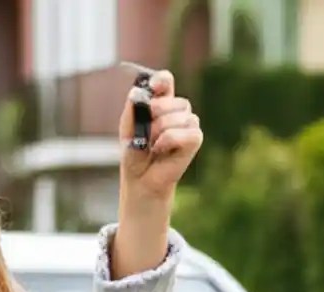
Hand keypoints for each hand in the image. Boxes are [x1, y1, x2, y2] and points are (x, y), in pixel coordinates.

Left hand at [118, 69, 202, 203]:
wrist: (140, 179)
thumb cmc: (135, 153)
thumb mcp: (128, 129)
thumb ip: (132, 109)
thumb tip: (137, 92)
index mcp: (160, 103)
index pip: (166, 81)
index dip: (161, 80)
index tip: (153, 86)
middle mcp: (177, 111)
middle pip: (174, 100)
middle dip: (157, 112)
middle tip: (146, 131)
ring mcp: (189, 124)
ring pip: (180, 116)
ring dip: (160, 130)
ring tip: (152, 145)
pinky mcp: (195, 139)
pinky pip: (186, 133)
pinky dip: (169, 140)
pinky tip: (161, 149)